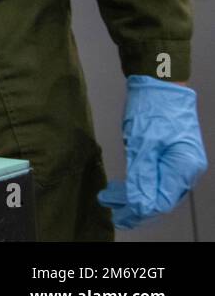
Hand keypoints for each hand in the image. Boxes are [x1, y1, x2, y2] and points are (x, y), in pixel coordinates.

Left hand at [98, 75, 206, 228]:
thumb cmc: (153, 107)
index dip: (138, 210)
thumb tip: (138, 204)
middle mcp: (187, 169)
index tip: (117, 213)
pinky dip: (141, 183)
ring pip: (160, 189)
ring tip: (111, 196)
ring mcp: (182, 162)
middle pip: (162, 198)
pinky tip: (126, 185)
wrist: (160, 82)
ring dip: (136, 195)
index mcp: (184, 167)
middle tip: (109, 204)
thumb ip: (142, 175)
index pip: (161, 201)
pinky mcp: (173, 155)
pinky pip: (159, 178)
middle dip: (134, 205)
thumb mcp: (143, 143)